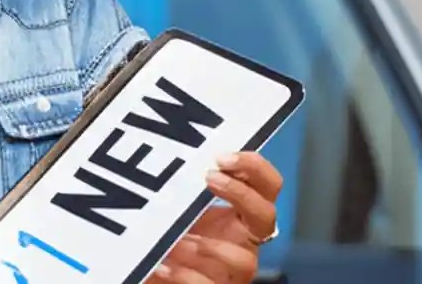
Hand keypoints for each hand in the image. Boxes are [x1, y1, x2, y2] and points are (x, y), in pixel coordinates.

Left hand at [146, 151, 283, 283]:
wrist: (154, 269)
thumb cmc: (171, 235)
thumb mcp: (179, 206)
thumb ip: (184, 186)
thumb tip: (166, 150)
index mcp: (241, 215)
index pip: (267, 185)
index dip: (254, 168)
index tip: (222, 156)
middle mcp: (245, 241)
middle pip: (266, 215)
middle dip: (241, 193)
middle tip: (209, 177)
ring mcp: (234, 270)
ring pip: (243, 260)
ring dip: (210, 245)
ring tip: (177, 237)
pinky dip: (186, 275)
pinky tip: (161, 265)